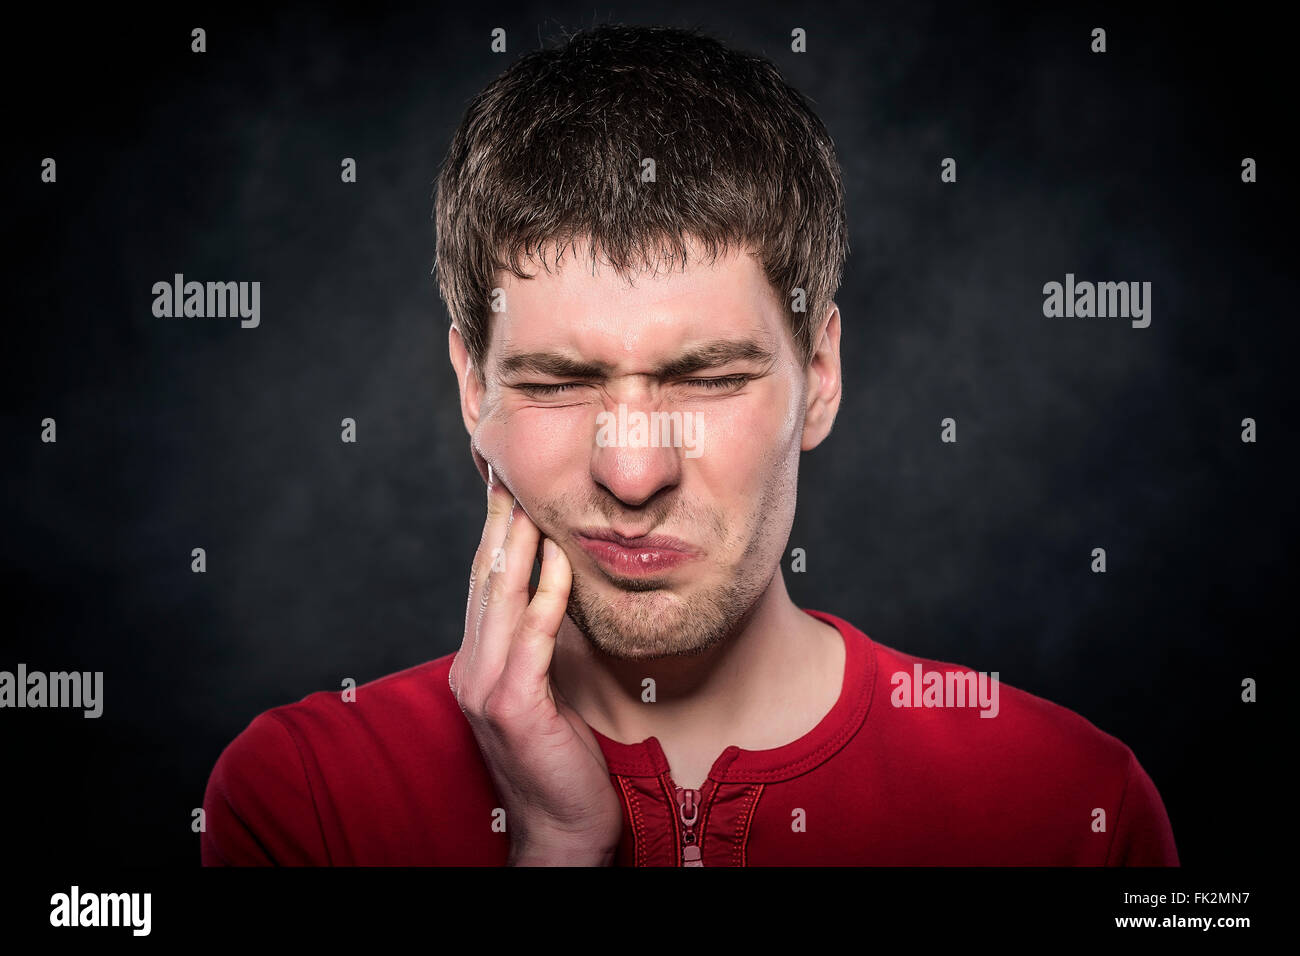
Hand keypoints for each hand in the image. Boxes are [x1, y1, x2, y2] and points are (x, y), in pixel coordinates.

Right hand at [448, 468, 623, 865]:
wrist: (566, 828)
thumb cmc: (566, 758)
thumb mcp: (548, 690)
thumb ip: (543, 642)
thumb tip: (562, 585)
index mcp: (477, 662)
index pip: (486, 582)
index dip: (495, 531)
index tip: (508, 484)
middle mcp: (471, 668)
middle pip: (487, 580)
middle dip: (499, 522)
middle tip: (510, 471)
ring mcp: (485, 688)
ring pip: (501, 600)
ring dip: (519, 545)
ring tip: (531, 498)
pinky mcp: (512, 708)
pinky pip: (531, 640)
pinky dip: (545, 598)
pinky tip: (557, 563)